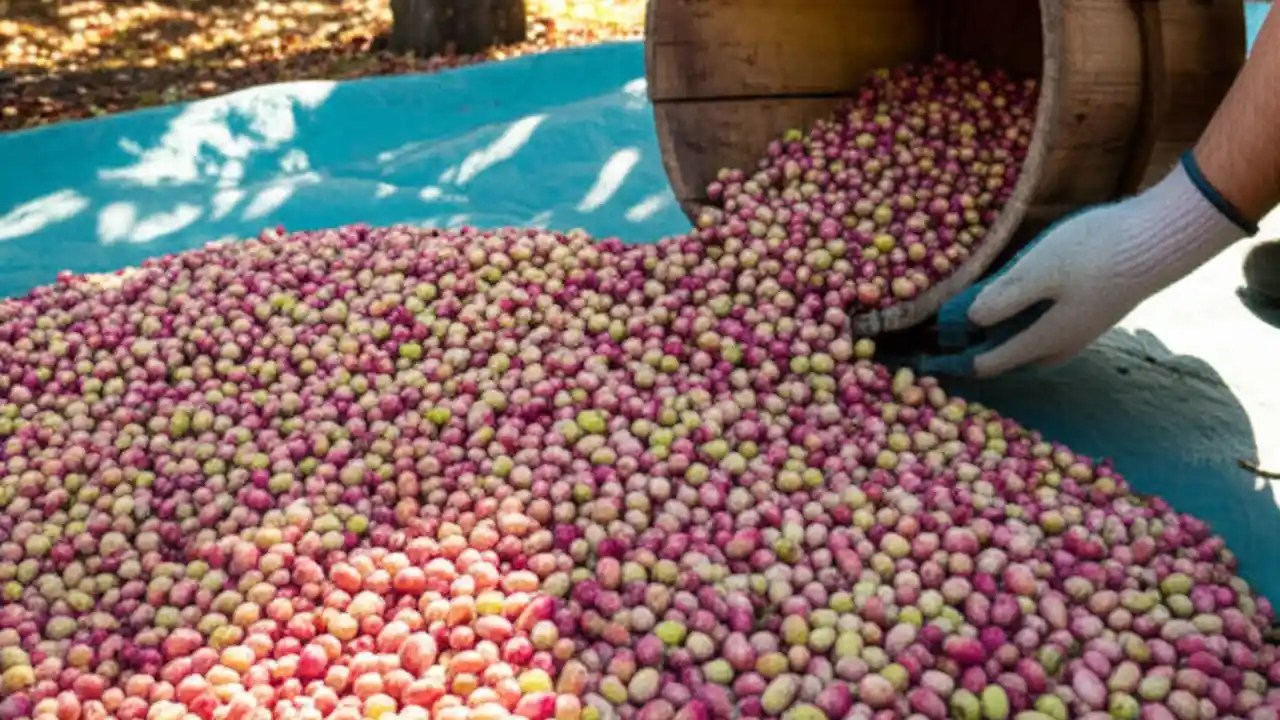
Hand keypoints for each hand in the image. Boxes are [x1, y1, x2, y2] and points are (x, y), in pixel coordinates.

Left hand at [914, 153, 1252, 378]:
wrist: (1161, 239)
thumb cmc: (1098, 252)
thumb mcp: (1042, 270)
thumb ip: (1004, 299)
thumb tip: (970, 323)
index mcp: (1045, 339)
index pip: (989, 363)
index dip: (957, 360)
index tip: (927, 357)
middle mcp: (1061, 345)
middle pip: (1009, 360)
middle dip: (976, 354)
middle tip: (944, 342)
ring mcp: (1080, 331)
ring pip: (1029, 348)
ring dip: (999, 341)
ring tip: (970, 328)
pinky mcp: (1091, 313)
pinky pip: (1045, 331)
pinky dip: (1021, 327)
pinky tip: (1014, 308)